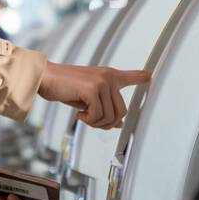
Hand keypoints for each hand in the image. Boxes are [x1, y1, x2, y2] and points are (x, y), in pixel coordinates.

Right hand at [36, 62, 151, 128]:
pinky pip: (98, 116)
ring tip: (84, 116)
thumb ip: (105, 108)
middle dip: (107, 123)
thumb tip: (118, 124)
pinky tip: (79, 113)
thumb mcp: (88, 99)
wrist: (46, 77)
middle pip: (122, 112)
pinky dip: (88, 120)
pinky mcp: (93, 88)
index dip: (142, 77)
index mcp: (109, 76)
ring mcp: (102, 82)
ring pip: (110, 117)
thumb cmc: (65, 88)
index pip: (131, 76)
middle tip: (91, 120)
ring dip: (96, 123)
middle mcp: (109, 77)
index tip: (152, 75)